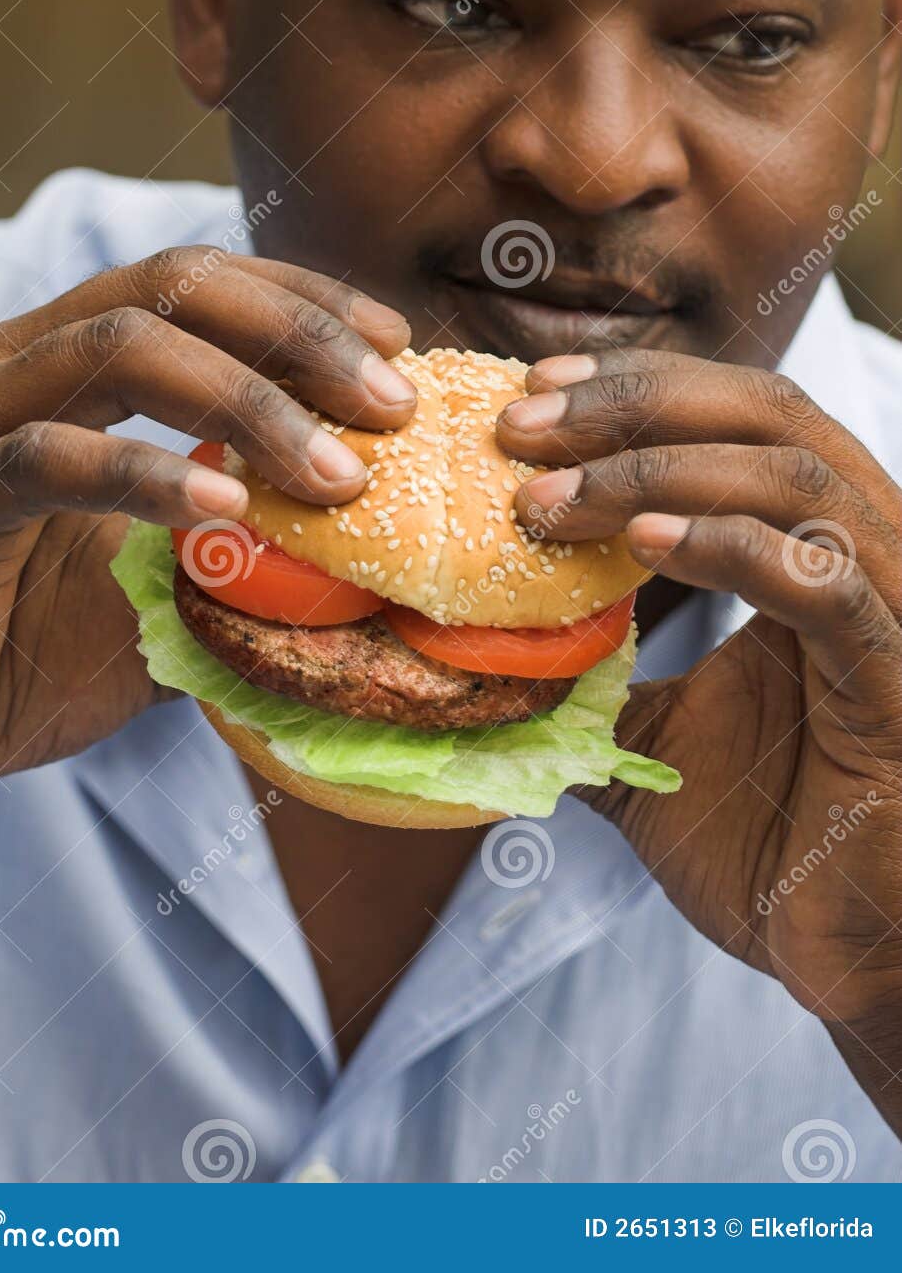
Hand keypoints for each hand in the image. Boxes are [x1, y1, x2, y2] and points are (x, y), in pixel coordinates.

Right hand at [0, 251, 414, 818]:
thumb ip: (234, 557)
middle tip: (392, 403)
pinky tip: (225, 515)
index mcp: (57, 358)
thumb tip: (364, 568)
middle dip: (299, 333)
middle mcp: (9, 361)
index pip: (197, 282)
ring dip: (247, 403)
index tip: (398, 346)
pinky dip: (146, 476)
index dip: (303, 298)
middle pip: (172, 287)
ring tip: (336, 474)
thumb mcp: (150, 588)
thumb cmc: (13, 652)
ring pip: (119, 350)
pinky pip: (48, 459)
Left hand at [497, 350, 901, 1082]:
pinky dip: (732, 548)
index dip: (635, 388)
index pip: (734, 416)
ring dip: (657, 471)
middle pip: (766, 411)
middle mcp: (866, 553)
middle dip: (634, 403)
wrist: (850, 955)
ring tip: (549, 499)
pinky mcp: (899, 676)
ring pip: (793, 478)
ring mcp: (895, 607)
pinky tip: (643, 547)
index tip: (531, 395)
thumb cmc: (772, 843)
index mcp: (815, 549)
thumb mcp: (656, 745)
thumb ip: (594, 688)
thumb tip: (483, 666)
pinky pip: (827, 584)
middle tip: (521, 427)